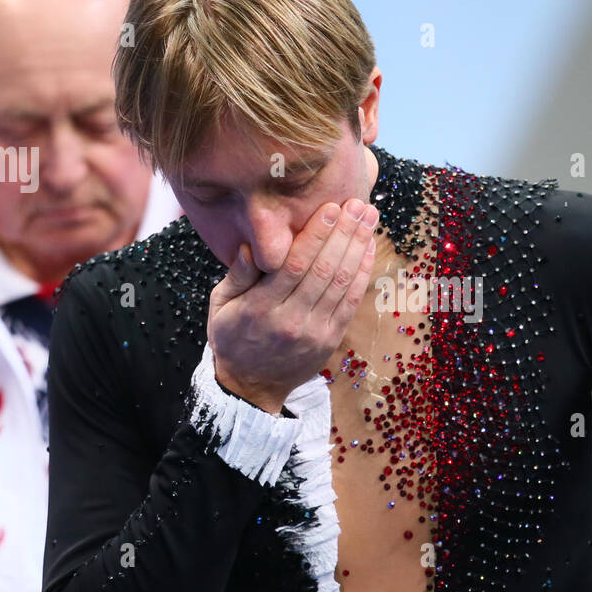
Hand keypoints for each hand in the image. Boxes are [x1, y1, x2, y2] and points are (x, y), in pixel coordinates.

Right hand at [207, 198, 378, 412]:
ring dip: (359, 247)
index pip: (294, 265)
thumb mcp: (221, 306)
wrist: (251, 388)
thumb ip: (238, 275)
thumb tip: (252, 245)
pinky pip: (351, 302)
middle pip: (324, 270)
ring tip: (370, 217)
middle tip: (360, 204)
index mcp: (260, 309)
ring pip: (342, 283)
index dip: (316, 235)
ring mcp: (314, 332)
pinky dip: (362, 273)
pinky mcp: (330, 340)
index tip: (331, 208)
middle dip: (345, 233)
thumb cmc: (232, 338)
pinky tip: (368, 247)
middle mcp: (291, 321)